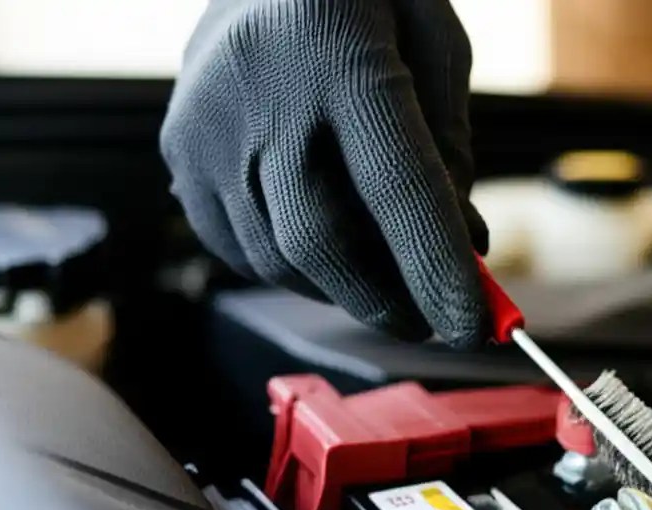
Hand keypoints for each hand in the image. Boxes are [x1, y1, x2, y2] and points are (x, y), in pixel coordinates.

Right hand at [161, 0, 488, 346]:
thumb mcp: (434, 44)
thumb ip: (450, 143)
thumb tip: (463, 245)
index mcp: (340, 55)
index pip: (396, 188)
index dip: (435, 268)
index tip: (471, 323)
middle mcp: (261, 95)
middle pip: (321, 240)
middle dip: (385, 299)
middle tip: (430, 321)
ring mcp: (207, 127)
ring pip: (278, 256)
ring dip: (344, 289)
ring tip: (386, 279)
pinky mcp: (179, 152)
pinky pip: (239, 247)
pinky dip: (293, 270)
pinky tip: (328, 252)